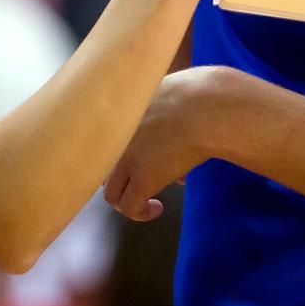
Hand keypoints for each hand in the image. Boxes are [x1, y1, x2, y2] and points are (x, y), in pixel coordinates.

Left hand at [105, 67, 223, 220]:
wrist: (206, 107)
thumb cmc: (198, 92)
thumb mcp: (167, 93)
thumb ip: (159, 115)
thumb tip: (161, 132)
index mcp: (117, 115)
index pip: (100, 141)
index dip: (114, 153)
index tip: (131, 159)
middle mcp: (114, 138)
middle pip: (98, 168)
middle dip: (116, 176)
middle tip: (134, 180)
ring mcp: (125, 159)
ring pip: (110, 192)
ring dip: (125, 199)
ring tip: (145, 200)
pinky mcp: (142, 179)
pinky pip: (129, 207)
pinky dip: (141, 213)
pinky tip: (157, 208)